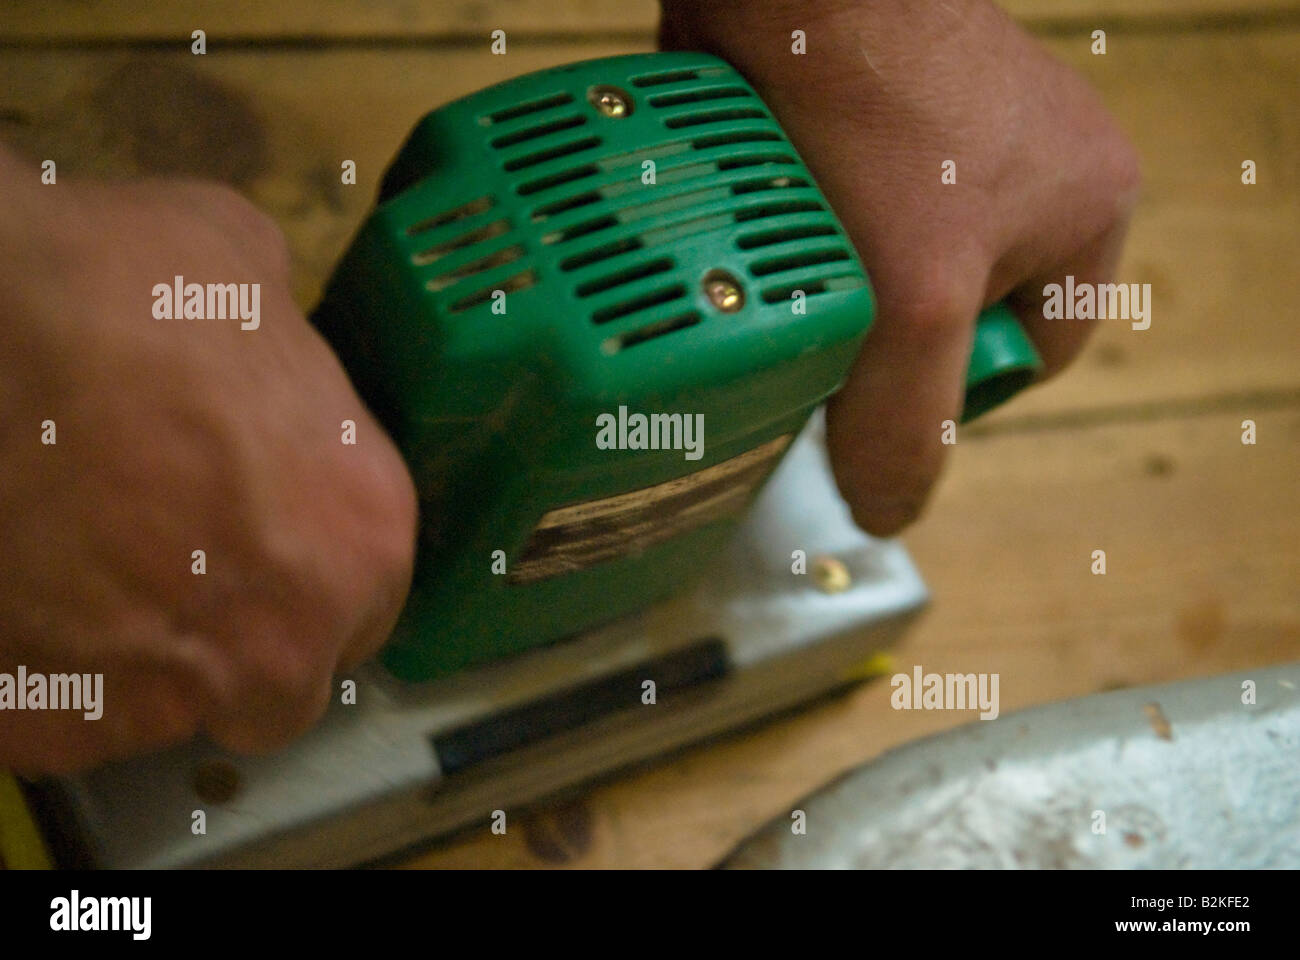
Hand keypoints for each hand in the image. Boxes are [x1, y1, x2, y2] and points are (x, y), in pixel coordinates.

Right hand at [0, 152, 416, 773]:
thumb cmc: (137, 291)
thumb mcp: (259, 285)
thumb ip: (289, 372)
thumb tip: (265, 365)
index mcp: (365, 543)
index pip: (360, 613)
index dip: (303, 585)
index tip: (253, 557)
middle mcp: (286, 642)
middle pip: (275, 689)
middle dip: (232, 647)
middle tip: (165, 577)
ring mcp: (167, 695)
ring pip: (162, 716)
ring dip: (131, 664)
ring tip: (75, 576)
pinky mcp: (50, 718)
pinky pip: (56, 722)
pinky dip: (40, 681)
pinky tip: (21, 599)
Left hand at [660, 0, 1140, 532]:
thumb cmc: (878, 110)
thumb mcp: (916, 297)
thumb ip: (910, 419)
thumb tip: (889, 515)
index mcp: (1084, 209)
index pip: (1028, 358)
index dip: (953, 398)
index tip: (879, 405)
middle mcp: (1021, 174)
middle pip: (948, 320)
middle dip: (880, 346)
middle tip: (817, 351)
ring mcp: (935, 143)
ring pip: (881, 273)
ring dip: (825, 297)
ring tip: (772, 289)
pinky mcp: (859, 121)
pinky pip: (831, 223)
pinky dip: (787, 246)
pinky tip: (744, 246)